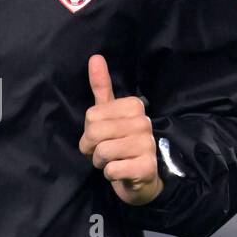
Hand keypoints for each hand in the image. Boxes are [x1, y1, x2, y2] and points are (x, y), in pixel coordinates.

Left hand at [79, 54, 163, 205]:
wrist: (141, 179)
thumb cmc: (120, 144)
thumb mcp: (109, 114)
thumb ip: (102, 87)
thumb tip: (95, 57)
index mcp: (134, 106)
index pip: (92, 115)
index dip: (89, 131)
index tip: (101, 137)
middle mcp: (144, 122)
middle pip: (95, 132)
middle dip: (92, 148)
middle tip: (103, 152)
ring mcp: (148, 145)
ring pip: (103, 151)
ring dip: (101, 162)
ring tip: (112, 161)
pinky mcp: (147, 168)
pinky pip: (112, 169)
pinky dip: (110, 174)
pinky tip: (121, 172)